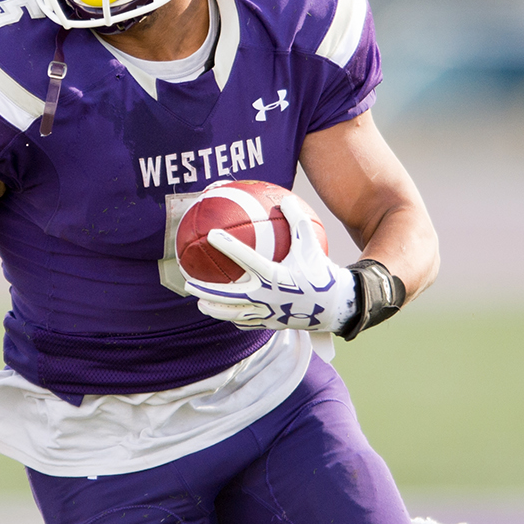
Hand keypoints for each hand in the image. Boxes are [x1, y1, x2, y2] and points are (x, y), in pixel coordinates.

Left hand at [183, 204, 356, 332]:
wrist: (334, 306)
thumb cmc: (320, 271)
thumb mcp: (311, 244)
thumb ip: (298, 221)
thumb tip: (285, 199)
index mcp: (274, 276)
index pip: (245, 259)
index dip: (227, 246)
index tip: (211, 235)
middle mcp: (267, 297)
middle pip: (228, 295)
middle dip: (206, 290)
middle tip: (188, 282)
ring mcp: (267, 313)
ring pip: (233, 314)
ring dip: (213, 309)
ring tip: (199, 303)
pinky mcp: (270, 324)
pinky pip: (247, 322)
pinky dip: (234, 318)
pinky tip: (226, 313)